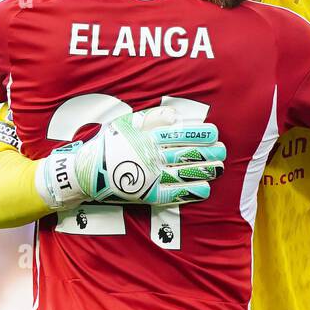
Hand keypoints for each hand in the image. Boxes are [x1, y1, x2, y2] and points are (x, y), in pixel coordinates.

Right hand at [35, 107, 225, 210]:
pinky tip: (205, 190)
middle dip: (208, 152)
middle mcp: (152, 156)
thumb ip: (152, 118)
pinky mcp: (146, 194)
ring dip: (204, 170)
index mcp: (148, 137)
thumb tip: (176, 116)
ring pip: (183, 172)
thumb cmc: (108, 144)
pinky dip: (189, 191)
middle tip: (223, 151)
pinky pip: (172, 193)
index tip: (215, 132)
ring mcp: (150, 176)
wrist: (86, 171)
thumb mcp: (126, 123)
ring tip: (220, 168)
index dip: (200, 134)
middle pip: (186, 153)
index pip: (180, 134)